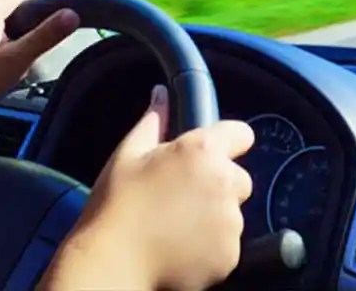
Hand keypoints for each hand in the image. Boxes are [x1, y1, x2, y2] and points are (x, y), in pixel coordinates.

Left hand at [0, 0, 78, 116]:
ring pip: (0, 14)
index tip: (52, 31)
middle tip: (29, 52)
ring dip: (12, 31)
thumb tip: (72, 14)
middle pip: (14, 3)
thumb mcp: (16, 60)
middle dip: (27, 24)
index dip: (47, 8)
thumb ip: (46, 36)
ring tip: (10, 59)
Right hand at [41, 85, 255, 290]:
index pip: (241, 134)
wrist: (114, 261)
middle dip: (220, 185)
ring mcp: (230, 222)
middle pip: (240, 179)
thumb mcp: (127, 154)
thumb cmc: (116, 204)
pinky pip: (228, 245)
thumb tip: (161, 94)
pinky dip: (212, 247)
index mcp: (202, 151)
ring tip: (178, 225)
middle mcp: (224, 183)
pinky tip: (182, 247)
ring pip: (233, 214)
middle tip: (184, 196)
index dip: (227, 143)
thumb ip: (153, 121)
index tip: (211, 155)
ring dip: (215, 218)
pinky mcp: (230, 255)